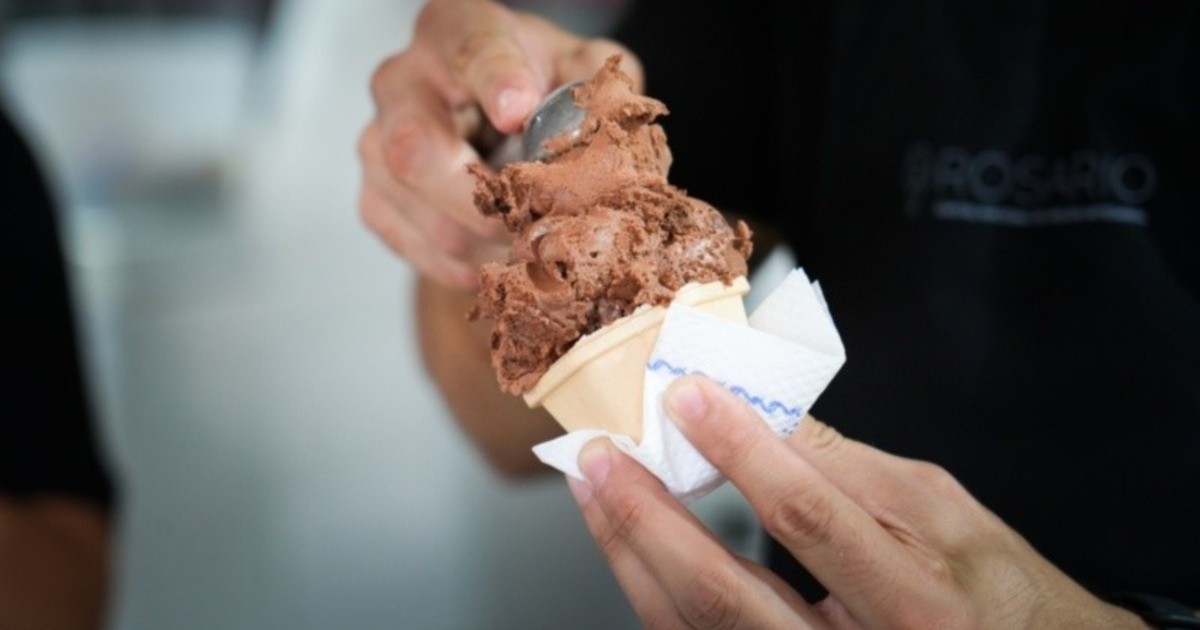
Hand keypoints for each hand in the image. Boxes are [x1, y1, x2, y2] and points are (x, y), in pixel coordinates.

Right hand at [358, 0, 642, 289]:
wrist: (498, 129)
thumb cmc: (540, 91)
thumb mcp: (581, 73)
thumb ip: (595, 92)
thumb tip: (595, 134)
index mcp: (457, 31)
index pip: (470, 53)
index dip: (495, 84)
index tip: (519, 113)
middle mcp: (403, 80)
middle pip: (415, 147)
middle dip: (481, 199)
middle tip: (535, 222)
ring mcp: (377, 140)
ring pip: (421, 212)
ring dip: (485, 243)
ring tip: (531, 243)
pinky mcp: (375, 195)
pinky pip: (415, 247)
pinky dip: (466, 264)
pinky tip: (499, 253)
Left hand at [568, 375, 1146, 628]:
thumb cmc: (992, 588)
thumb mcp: (943, 511)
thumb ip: (851, 469)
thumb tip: (762, 414)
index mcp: (918, 608)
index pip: (810, 521)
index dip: (742, 454)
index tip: (689, 397)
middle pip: (726, 596)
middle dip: (650, 519)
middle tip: (603, 456)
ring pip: (696, 629)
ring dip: (634, 555)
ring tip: (598, 491)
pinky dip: (655, 592)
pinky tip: (630, 545)